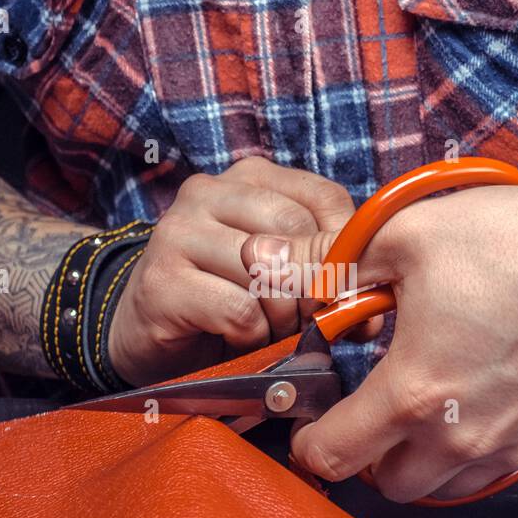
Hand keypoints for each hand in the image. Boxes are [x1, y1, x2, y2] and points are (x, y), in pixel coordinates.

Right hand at [108, 156, 357, 385]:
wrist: (144, 333)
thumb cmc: (224, 301)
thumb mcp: (282, 277)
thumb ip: (328, 277)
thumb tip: (373, 317)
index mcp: (248, 178)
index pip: (325, 199)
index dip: (347, 252)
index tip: (346, 294)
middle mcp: (208, 191)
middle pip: (298, 233)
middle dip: (315, 289)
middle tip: (308, 322)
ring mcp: (178, 232)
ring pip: (270, 271)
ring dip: (283, 318)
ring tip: (269, 331)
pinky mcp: (161, 282)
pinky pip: (240, 311)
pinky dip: (253, 337)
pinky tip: (238, 339)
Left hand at [277, 177, 517, 501]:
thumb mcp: (413, 234)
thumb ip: (346, 268)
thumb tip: (303, 279)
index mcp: (414, 393)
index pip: (334, 457)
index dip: (311, 446)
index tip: (314, 431)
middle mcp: (463, 439)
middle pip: (391, 486)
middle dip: (374, 457)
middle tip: (380, 412)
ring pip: (450, 485)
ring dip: (431, 459)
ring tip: (441, 405)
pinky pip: (509, 464)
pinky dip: (494, 444)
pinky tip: (502, 394)